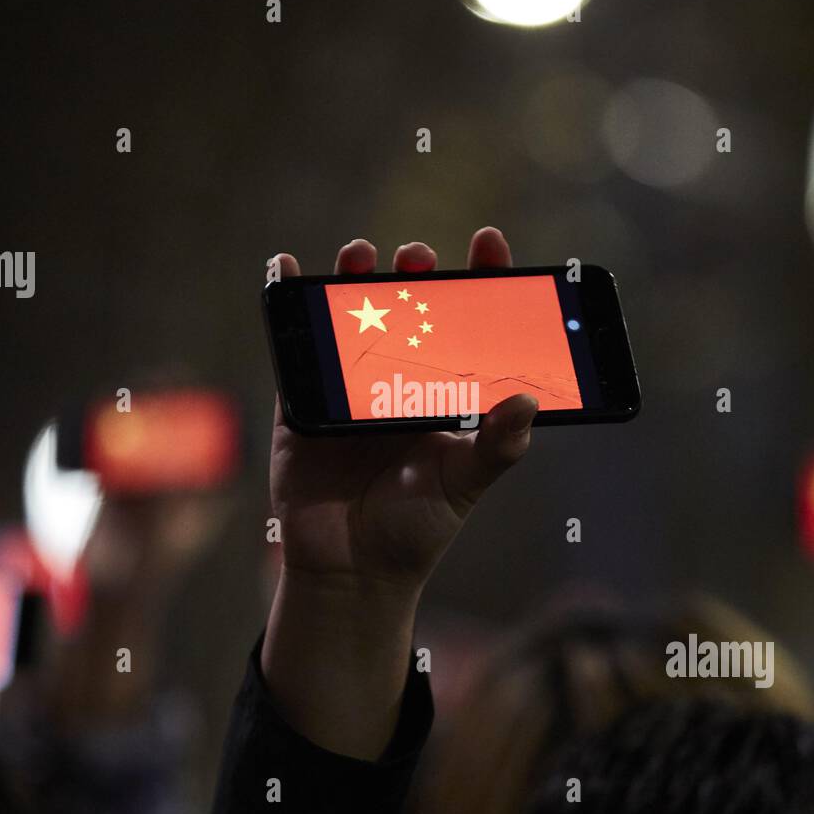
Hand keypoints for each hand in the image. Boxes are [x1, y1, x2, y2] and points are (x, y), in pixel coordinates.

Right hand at [268, 227, 537, 593]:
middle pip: (407, 305)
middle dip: (413, 272)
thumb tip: (526, 403)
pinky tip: (289, 269)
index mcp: (442, 389)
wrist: (353, 570)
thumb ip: (498, 447)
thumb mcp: (465, 485)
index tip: (488, 243)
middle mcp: (397, 378)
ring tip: (362, 257)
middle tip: (418, 260)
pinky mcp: (300, 400)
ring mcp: (346, 385)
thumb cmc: (416, 527)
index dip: (479, 279)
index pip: (466, 321)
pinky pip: (294, 344)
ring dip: (355, 276)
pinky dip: (288, 301)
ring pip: (352, 314)